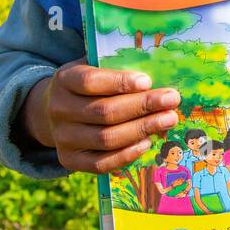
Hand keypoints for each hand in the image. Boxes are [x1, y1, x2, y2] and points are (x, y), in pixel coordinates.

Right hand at [21, 57, 179, 174]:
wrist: (58, 110)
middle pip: (104, 112)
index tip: (147, 81)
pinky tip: (147, 142)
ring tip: (168, 119)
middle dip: (142, 106)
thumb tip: (160, 72)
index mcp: (64, 80)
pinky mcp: (69, 160)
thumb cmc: (90, 85)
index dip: (120, 82)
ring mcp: (63, 138)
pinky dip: (127, 154)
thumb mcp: (96, 66)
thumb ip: (120, 66)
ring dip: (142, 130)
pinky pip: (101, 163)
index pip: (90, 81)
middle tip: (171, 100)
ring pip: (106, 139)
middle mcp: (59, 110)